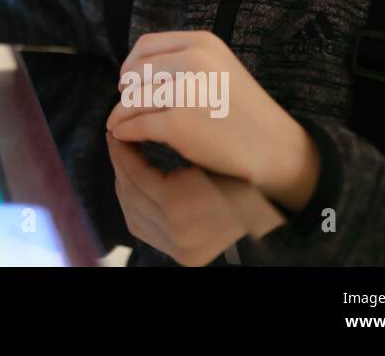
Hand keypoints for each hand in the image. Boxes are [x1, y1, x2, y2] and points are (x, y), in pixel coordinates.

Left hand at [106, 30, 319, 212]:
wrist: (275, 147)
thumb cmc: (244, 111)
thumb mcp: (219, 67)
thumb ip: (183, 61)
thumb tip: (134, 70)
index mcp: (202, 43)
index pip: (147, 45)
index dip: (130, 63)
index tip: (126, 80)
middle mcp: (193, 60)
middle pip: (135, 72)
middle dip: (125, 90)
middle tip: (124, 104)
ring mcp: (185, 92)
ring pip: (133, 99)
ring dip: (120, 113)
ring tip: (117, 123)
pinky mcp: (179, 124)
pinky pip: (137, 125)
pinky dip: (125, 131)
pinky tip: (122, 136)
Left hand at [108, 134, 286, 265]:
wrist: (268, 211)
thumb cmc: (237, 172)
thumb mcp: (204, 155)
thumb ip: (167, 148)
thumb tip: (126, 130)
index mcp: (180, 206)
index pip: (136, 176)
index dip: (122, 152)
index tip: (116, 132)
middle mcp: (177, 233)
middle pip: (130, 194)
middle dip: (119, 165)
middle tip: (116, 141)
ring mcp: (178, 248)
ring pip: (131, 211)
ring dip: (123, 183)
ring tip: (124, 160)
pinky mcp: (181, 255)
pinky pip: (140, 227)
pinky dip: (132, 204)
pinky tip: (134, 185)